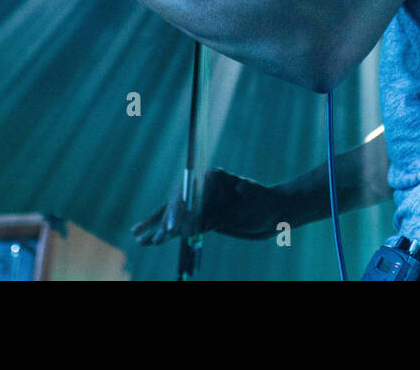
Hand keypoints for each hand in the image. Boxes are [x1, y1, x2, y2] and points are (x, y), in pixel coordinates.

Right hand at [132, 169, 282, 244]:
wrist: (280, 212)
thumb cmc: (267, 204)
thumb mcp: (249, 205)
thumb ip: (227, 207)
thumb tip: (216, 203)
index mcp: (213, 178)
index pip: (188, 194)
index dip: (176, 212)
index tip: (170, 228)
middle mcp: (206, 188)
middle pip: (177, 204)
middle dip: (162, 222)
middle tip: (148, 238)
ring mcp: (205, 203)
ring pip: (177, 216)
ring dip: (158, 228)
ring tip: (140, 239)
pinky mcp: (207, 217)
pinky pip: (185, 226)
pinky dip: (170, 233)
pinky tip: (153, 240)